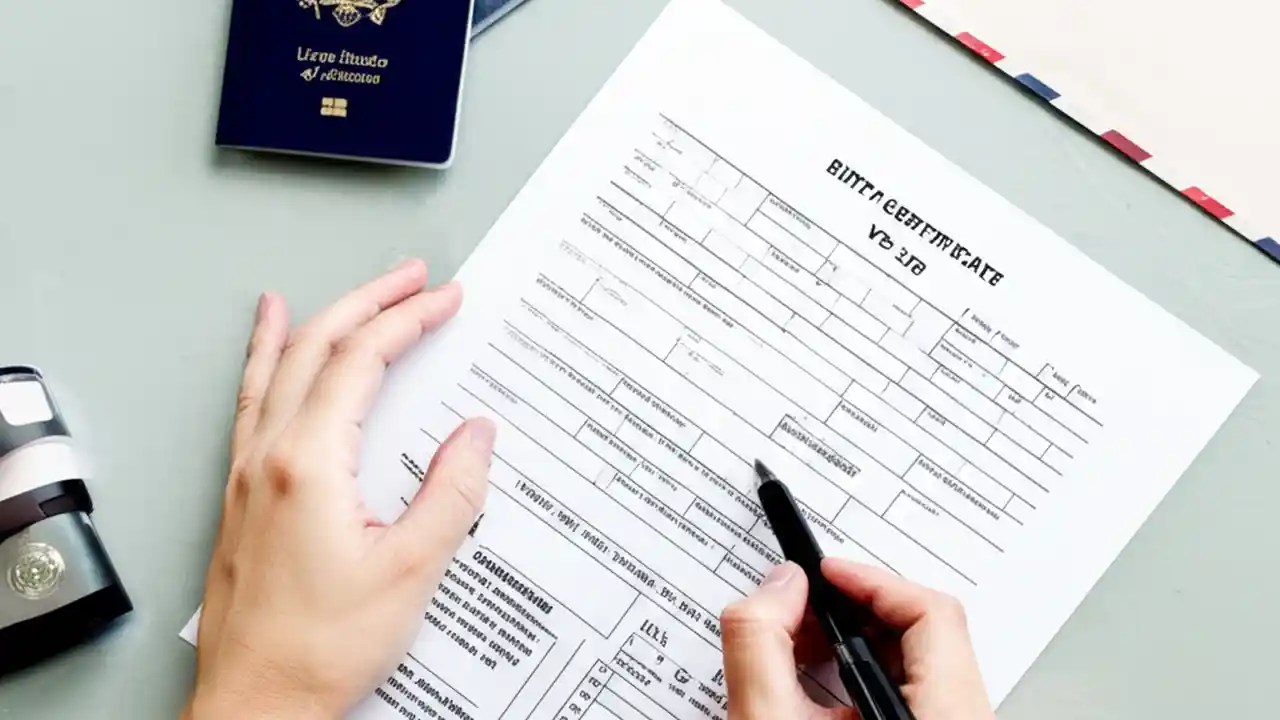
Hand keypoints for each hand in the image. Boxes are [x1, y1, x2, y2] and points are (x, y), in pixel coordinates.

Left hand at [184, 260, 494, 719]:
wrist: (256, 701)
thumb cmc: (320, 648)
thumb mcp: (410, 572)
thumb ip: (450, 494)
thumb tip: (474, 435)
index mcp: (309, 464)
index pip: (362, 362)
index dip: (409, 320)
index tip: (444, 299)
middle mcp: (269, 456)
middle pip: (318, 347)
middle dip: (372, 301)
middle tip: (414, 277)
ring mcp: (247, 472)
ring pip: (281, 366)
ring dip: (323, 318)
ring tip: (354, 290)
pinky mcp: (241, 493)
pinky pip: (253, 400)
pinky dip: (265, 357)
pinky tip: (266, 342)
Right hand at [720, 559, 993, 719]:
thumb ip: (760, 643)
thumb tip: (777, 585)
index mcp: (943, 716)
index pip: (933, 614)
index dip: (871, 580)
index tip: (822, 573)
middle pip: (927, 632)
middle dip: (854, 610)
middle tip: (801, 610)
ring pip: (920, 663)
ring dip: (855, 644)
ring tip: (801, 653)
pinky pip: (914, 689)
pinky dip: (863, 675)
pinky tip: (818, 689)